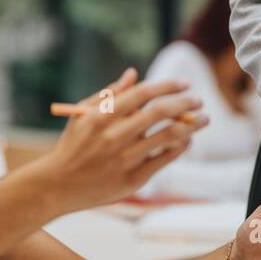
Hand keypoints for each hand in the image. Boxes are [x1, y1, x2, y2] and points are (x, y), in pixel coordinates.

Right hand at [43, 68, 207, 211]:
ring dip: (191, 126)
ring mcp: (124, 159)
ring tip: (203, 119)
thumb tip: (133, 74)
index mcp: (102, 116)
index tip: (185, 84)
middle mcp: (114, 136)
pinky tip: (187, 140)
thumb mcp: (82, 114)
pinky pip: (164, 159)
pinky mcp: (132, 179)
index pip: (143, 93)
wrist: (57, 185)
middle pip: (160, 113)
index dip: (168, 86)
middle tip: (199, 100)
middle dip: (185, 103)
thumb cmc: (72, 145)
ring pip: (168, 137)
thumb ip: (109, 93)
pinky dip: (180, 147)